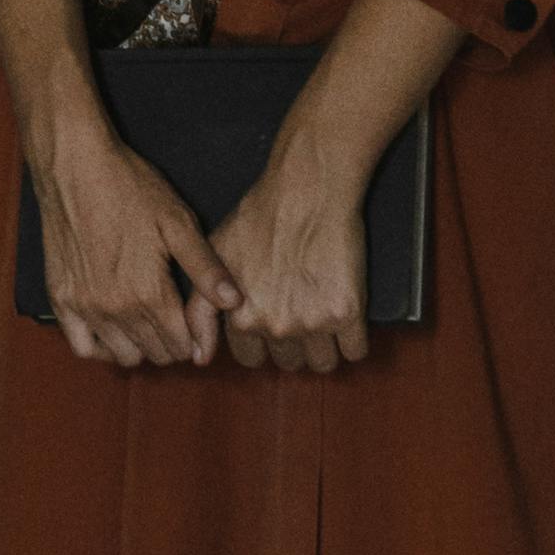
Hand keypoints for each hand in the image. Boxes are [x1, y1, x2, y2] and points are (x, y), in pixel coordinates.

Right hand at [34, 111, 241, 370]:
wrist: (75, 166)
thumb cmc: (129, 188)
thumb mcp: (177, 222)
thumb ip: (206, 268)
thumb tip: (235, 302)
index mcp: (149, 293)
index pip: (181, 344)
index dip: (196, 340)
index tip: (198, 328)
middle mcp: (116, 310)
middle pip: (154, 353)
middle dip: (172, 344)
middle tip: (177, 323)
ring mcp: (84, 307)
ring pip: (122, 354)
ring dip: (141, 347)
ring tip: (150, 325)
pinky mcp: (60, 299)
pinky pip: (83, 346)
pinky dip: (102, 347)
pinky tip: (114, 332)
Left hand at [210, 134, 370, 374]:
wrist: (307, 191)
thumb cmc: (261, 218)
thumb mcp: (213, 259)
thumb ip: (199, 311)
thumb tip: (201, 359)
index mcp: (243, 318)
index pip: (251, 359)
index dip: (262, 340)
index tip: (273, 320)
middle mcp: (276, 327)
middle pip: (289, 363)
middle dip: (294, 342)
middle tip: (300, 308)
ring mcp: (313, 323)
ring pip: (323, 363)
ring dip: (325, 345)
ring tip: (322, 312)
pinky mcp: (347, 313)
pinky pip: (355, 351)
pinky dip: (354, 339)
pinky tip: (345, 314)